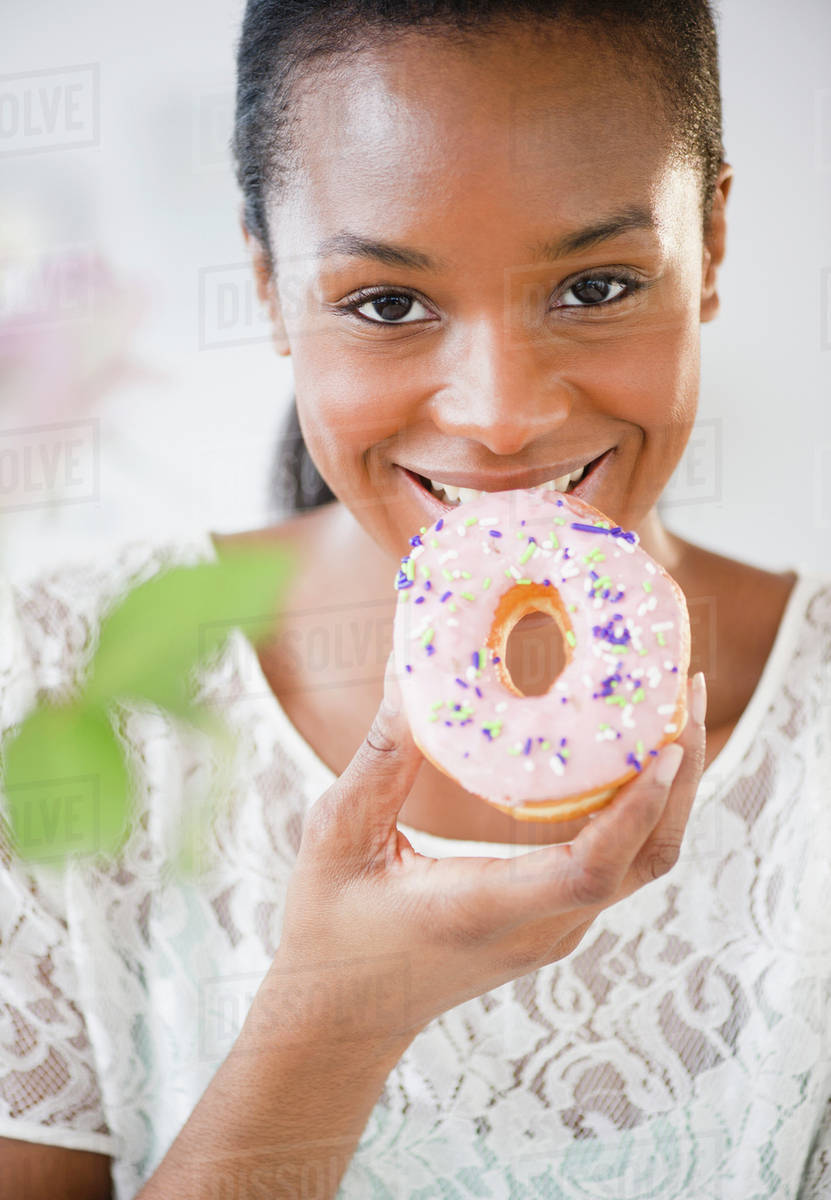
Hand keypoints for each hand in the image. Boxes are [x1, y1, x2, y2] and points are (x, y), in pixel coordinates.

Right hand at [268, 656, 706, 1048]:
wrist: (342, 1017)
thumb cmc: (330, 927)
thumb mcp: (336, 835)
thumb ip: (378, 759)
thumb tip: (409, 673)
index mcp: (486, 910)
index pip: (590, 869)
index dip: (637, 808)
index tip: (665, 744)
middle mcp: (539, 927)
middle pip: (646, 859)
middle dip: (679, 775)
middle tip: (684, 690)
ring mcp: (554, 929)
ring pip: (644, 862)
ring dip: (669, 790)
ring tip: (671, 709)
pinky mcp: (554, 920)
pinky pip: (621, 863)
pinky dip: (642, 807)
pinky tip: (629, 752)